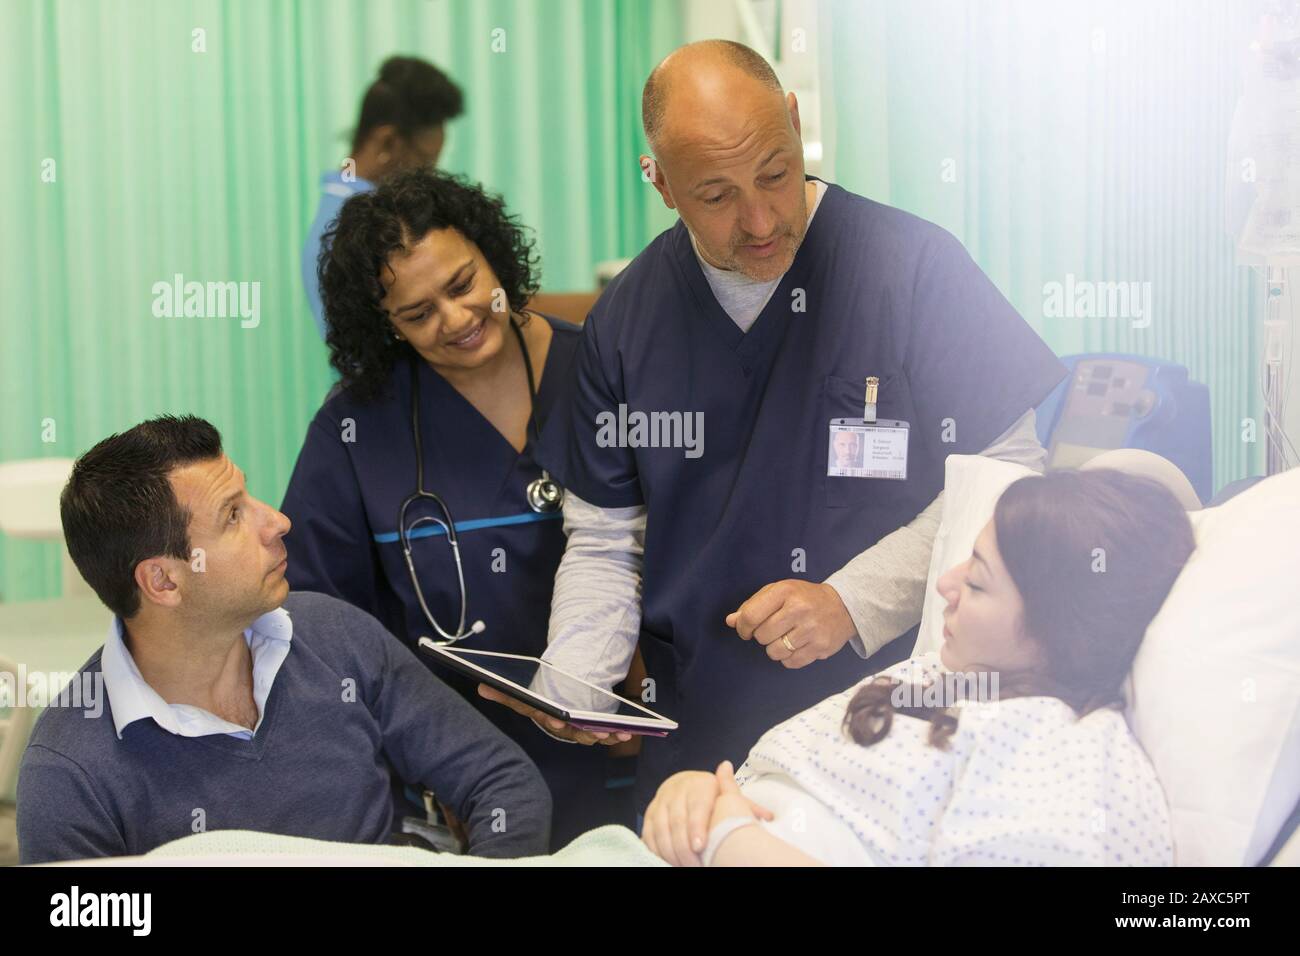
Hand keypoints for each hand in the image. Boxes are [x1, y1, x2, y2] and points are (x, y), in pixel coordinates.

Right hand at [476, 684, 631, 745]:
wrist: (553, 707)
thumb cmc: (537, 701)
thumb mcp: (521, 696)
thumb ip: (504, 694)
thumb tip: (481, 686)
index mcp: (544, 716)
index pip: (546, 718)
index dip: (552, 720)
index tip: (558, 720)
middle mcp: (561, 727)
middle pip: (572, 731)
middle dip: (585, 732)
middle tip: (598, 731)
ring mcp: (577, 730)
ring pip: (591, 735)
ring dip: (605, 736)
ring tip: (620, 734)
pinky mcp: (591, 730)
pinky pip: (603, 734)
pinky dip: (614, 734)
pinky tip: (628, 732)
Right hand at [642, 765, 772, 866]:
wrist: (682, 785)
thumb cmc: (711, 796)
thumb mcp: (727, 797)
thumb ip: (744, 806)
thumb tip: (769, 816)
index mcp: (699, 785)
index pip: (697, 806)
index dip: (697, 827)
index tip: (700, 847)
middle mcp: (677, 790)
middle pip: (676, 821)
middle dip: (684, 847)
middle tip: (694, 866)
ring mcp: (660, 802)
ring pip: (660, 829)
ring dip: (670, 852)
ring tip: (682, 867)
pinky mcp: (649, 814)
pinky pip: (648, 834)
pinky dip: (656, 850)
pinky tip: (668, 862)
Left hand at [726, 580, 856, 668]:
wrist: (844, 606)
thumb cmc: (804, 597)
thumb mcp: (779, 592)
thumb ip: (753, 605)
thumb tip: (731, 621)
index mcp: (785, 591)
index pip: (751, 616)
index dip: (743, 627)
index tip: (746, 629)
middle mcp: (798, 610)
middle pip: (762, 636)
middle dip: (762, 636)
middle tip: (773, 630)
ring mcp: (811, 630)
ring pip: (775, 652)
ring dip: (775, 648)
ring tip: (785, 638)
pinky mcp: (820, 647)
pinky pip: (790, 663)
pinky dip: (789, 657)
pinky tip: (797, 645)